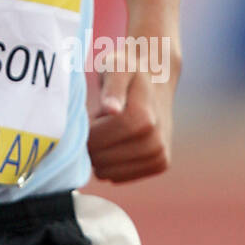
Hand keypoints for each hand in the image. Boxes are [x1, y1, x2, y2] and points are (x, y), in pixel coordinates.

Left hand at [87, 31, 179, 181]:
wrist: (157, 77)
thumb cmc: (129, 70)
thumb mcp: (117, 67)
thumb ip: (112, 87)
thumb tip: (111, 109)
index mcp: (143, 118)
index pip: (97, 141)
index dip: (84, 133)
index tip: (84, 120)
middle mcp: (156, 140)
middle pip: (102, 159)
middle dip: (90, 146)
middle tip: (93, 126)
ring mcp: (160, 154)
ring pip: (109, 172)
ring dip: (99, 156)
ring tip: (104, 134)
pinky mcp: (160, 164)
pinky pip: (122, 177)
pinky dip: (111, 166)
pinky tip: (112, 146)